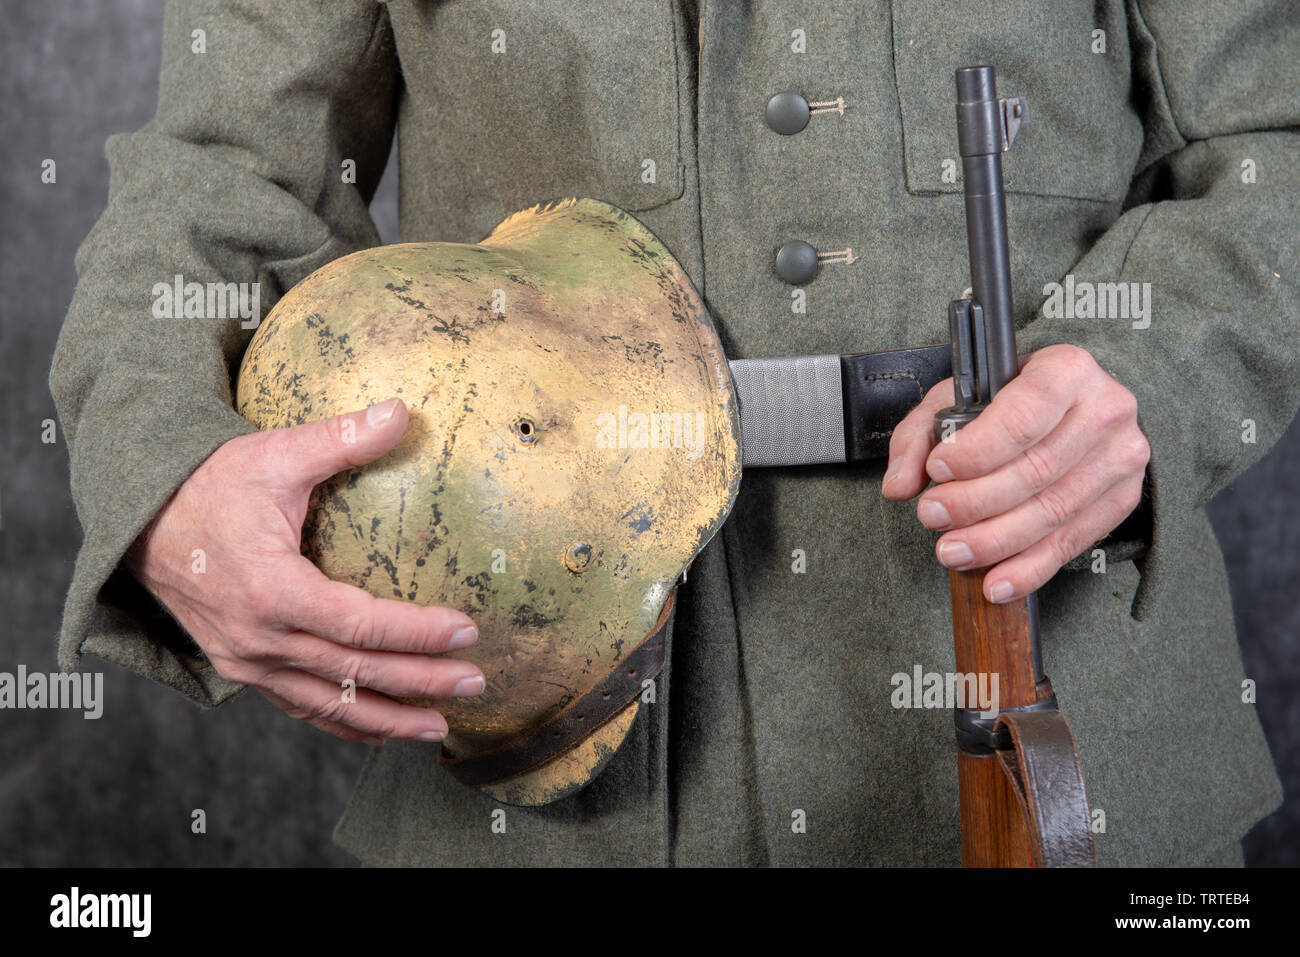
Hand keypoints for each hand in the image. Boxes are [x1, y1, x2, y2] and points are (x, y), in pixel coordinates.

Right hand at [126, 398, 484, 744]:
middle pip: (354, 672)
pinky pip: (299, 707)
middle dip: (420, 682)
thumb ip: (340, 438)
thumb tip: (401, 411)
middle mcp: (259, 638)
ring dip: (388, 720)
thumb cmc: (211, 483)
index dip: (416, 633)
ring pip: (329, 704)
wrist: (140, 519)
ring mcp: (247, 662)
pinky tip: (382, 729)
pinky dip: (344, 723)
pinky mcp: (241, 669)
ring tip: (441, 727)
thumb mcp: (276, 454)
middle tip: (475, 681)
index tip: (466, 631)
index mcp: (271, 589)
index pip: (359, 623)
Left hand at [882, 344, 1149, 602]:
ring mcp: (1120, 458)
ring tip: (951, 551)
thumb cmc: (1010, 399)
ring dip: (994, 541)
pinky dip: (1029, 569)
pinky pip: (1071, 543)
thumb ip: (919, 436)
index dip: (978, 450)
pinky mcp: (1121, 499)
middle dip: (974, 502)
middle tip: (931, 516)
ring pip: (1052, 512)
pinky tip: (996, 583)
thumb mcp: (957, 398)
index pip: (1023, 416)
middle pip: (1035, 470)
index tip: (938, 469)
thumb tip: (899, 485)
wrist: (1071, 408)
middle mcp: (1105, 410)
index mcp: (1066, 370)